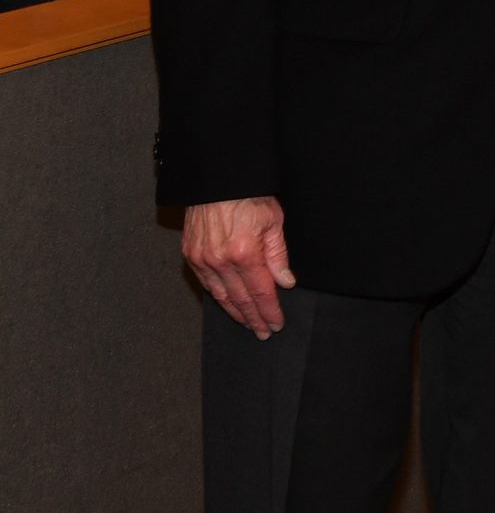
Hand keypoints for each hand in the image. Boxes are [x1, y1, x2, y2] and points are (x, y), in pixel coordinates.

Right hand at [183, 196, 294, 337]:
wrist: (217, 180)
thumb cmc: (248, 196)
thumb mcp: (273, 221)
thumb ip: (278, 255)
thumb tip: (285, 283)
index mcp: (245, 253)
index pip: (261, 291)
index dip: (270, 311)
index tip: (276, 324)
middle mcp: (221, 261)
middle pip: (240, 298)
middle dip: (254, 318)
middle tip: (263, 332)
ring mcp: (203, 259)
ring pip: (221, 295)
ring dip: (235, 312)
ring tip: (248, 323)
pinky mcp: (191, 255)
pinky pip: (206, 284)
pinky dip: (218, 297)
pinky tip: (227, 304)